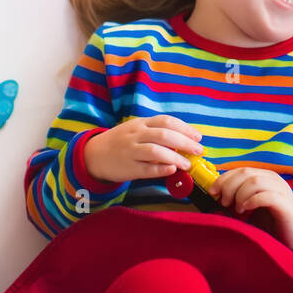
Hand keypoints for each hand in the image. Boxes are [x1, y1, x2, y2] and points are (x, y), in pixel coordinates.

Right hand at [83, 115, 203, 183]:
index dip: (185, 128)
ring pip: (156, 151)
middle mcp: (136, 135)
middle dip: (185, 142)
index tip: (198, 137)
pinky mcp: (127, 167)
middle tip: (198, 151)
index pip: (166, 121)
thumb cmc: (122, 142)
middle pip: (164, 135)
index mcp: (141, 123)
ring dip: (175, 158)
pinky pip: (146, 168)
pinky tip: (171, 170)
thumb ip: (157, 133)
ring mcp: (130, 151)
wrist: (94, 155)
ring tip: (187, 164)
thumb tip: (185, 141)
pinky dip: (161, 169)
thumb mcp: (137, 131)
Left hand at [210, 168, 292, 249]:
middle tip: (224, 202)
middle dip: (229, 186)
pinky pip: (267, 196)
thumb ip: (237, 198)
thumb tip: (216, 196)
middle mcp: (273, 180)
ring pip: (255, 181)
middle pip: (246, 173)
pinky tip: (246, 209)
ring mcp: (281, 191)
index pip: (240, 170)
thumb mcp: (251, 207)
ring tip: (237, 209)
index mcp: (264, 177)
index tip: (213, 192)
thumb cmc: (270, 222)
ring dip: (240, 195)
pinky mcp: (286, 205)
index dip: (224, 179)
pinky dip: (252, 201)